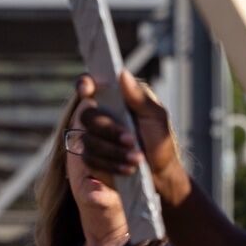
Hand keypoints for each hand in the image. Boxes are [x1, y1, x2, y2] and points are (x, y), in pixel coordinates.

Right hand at [74, 73, 189, 204]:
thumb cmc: (160, 139)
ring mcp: (94, 136)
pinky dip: (111, 165)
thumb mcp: (156, 116)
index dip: (84, 84)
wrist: (160, 172)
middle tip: (131, 140)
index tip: (87, 89)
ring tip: (137, 158)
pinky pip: (90, 159)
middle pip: (86, 116)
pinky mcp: (92, 157)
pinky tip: (128, 168)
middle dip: (109, 130)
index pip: (91, 85)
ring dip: (114, 151)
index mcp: (114, 98)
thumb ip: (138, 97)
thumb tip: (121, 73)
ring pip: (88, 140)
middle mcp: (100, 115)